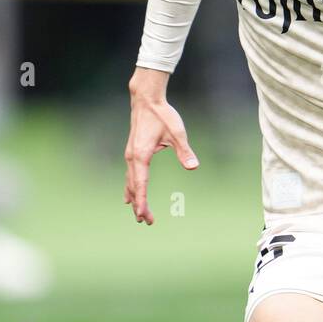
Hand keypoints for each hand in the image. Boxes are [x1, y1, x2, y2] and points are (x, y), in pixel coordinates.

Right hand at [124, 68, 198, 224]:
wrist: (146, 99)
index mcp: (141, 155)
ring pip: (130, 182)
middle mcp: (132, 157)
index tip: (144, 216)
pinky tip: (129, 195)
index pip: (141, 184)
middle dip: (140, 205)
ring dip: (135, 198)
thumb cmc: (162, 115)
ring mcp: (130, 154)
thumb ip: (184, 150)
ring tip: (138, 214)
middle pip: (134, 187)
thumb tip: (193, 166)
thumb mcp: (177, 132)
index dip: (142, 202)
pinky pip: (130, 174)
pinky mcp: (132, 151)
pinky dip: (131, 187)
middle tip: (147, 222)